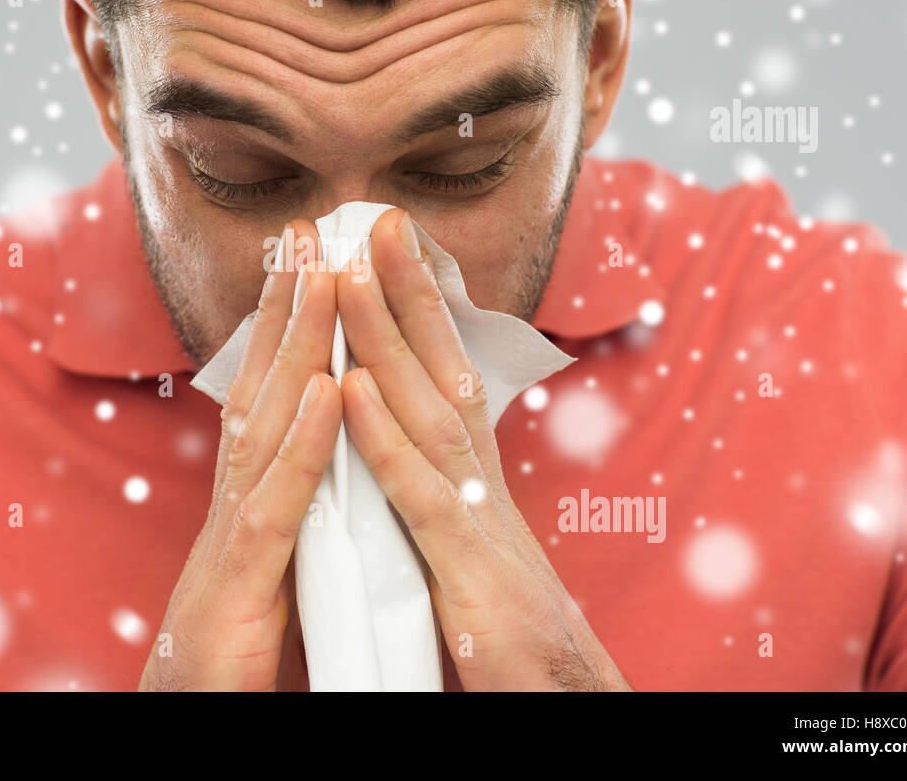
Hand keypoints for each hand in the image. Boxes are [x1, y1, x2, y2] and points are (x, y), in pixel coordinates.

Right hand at [139, 221, 339, 690]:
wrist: (191, 712)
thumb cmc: (233, 646)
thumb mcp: (265, 560)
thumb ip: (286, 507)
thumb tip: (311, 464)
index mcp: (250, 494)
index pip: (271, 393)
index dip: (289, 326)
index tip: (312, 259)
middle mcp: (235, 497)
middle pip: (263, 385)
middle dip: (288, 304)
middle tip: (307, 228)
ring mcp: (233, 532)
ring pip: (268, 422)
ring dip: (298, 344)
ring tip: (324, 272)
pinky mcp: (243, 580)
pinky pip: (280, 502)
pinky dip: (307, 442)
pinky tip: (332, 387)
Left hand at [336, 209, 629, 690]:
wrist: (558, 689)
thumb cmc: (508, 623)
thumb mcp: (470, 539)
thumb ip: (443, 486)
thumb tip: (421, 439)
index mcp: (474, 475)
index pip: (445, 374)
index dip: (419, 310)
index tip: (388, 248)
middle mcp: (480, 480)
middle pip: (443, 369)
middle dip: (407, 291)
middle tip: (375, 217)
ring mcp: (475, 518)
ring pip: (428, 410)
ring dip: (387, 339)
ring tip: (347, 272)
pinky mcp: (465, 568)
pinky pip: (417, 494)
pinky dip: (383, 438)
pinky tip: (350, 387)